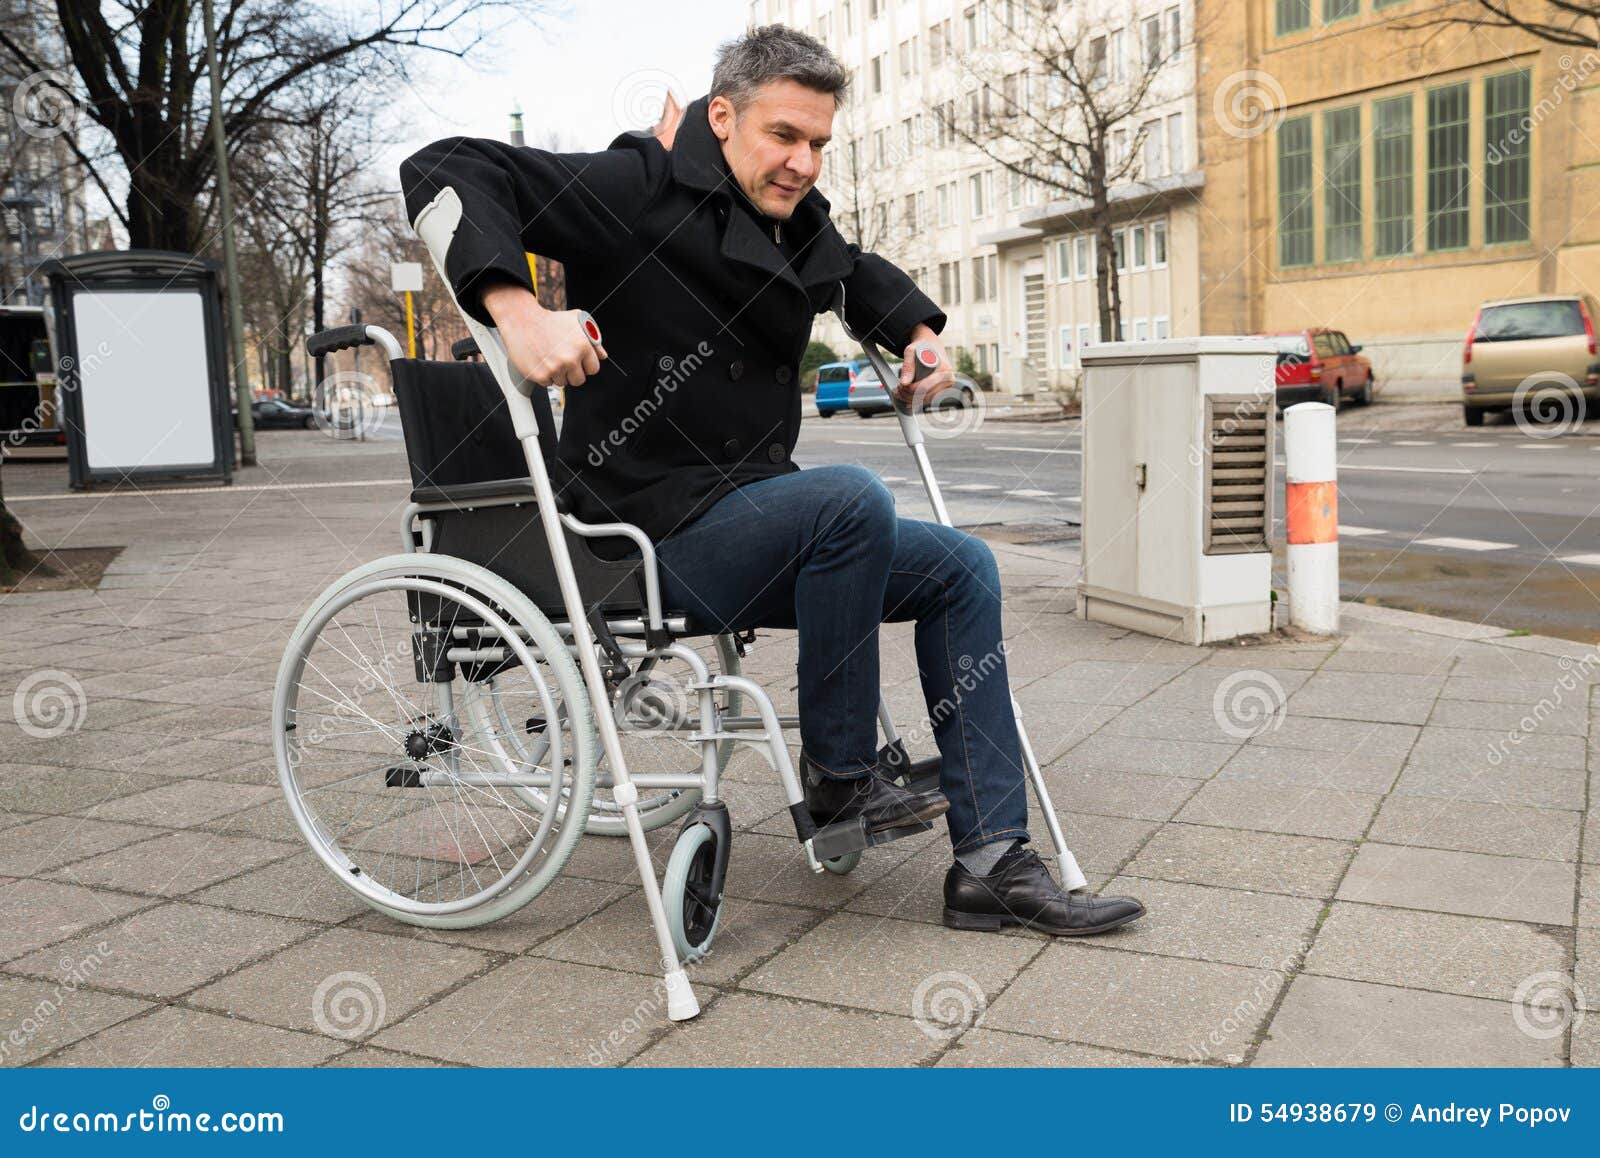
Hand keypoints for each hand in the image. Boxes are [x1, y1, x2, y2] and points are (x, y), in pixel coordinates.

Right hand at [481, 282, 606, 387]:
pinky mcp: (540, 375)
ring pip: (563, 383)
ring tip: (549, 357)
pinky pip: (547, 383)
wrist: (522, 320)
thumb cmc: (550, 319)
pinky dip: (544, 375)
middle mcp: (570, 359)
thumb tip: (603, 356)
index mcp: (582, 346)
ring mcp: (555, 368)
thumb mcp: (577, 321)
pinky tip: (540, 360)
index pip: (593, 369)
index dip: (585, 365)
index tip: (577, 360)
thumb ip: (593, 340)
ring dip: (557, 373)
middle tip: (561, 359)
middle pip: (579, 380)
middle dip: (572, 372)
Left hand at [895, 323, 952, 407]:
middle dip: (908, 395)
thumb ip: (908, 366)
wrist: (931, 346)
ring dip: (910, 399)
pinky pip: (928, 399)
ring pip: (926, 400)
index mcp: (944, 368)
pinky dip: (916, 400)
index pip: (925, 387)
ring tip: (900, 392)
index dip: (910, 389)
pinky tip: (906, 396)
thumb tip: (904, 383)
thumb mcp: (911, 351)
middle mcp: (948, 379)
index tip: (900, 385)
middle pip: (925, 395)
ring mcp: (946, 386)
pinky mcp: (942, 390)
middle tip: (898, 389)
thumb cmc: (922, 347)